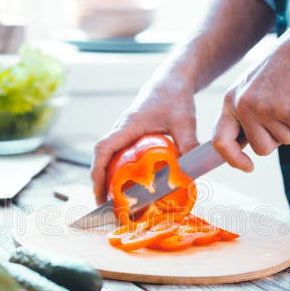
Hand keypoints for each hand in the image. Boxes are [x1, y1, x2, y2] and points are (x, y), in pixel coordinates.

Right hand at [91, 77, 198, 203]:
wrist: (171, 82)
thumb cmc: (174, 96)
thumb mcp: (184, 121)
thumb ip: (188, 144)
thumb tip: (191, 173)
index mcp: (128, 125)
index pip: (103, 149)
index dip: (98, 173)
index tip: (100, 194)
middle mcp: (121, 130)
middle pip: (101, 160)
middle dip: (100, 185)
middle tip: (108, 209)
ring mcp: (124, 134)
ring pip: (108, 160)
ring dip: (108, 182)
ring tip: (116, 205)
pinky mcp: (129, 138)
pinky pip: (118, 158)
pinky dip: (118, 174)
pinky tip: (128, 190)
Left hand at [213, 28, 289, 171]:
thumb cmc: (285, 69)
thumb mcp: (254, 90)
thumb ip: (247, 117)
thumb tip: (246, 147)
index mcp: (231, 102)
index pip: (220, 141)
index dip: (233, 159)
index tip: (247, 167)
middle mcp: (243, 107)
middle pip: (262, 148)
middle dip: (278, 136)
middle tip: (287, 110)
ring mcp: (264, 110)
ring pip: (285, 141)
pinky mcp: (287, 110)